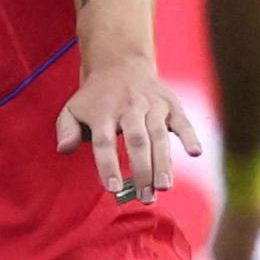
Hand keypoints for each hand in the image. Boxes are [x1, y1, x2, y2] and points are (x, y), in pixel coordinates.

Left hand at [54, 55, 198, 201]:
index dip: (108, 165)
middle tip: (145, 197)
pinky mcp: (171, 105)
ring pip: (159, 135)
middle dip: (141, 171)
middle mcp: (129, 108)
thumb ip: (66, 130)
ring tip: (163, 187)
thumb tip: (64, 149)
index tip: (113, 188)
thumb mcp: (72, 108)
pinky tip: (195, 153)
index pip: (104, 142)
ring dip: (163, 162)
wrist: (120, 62)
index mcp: (103, 112)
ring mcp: (153, 105)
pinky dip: (190, 136)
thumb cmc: (95, 97)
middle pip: (136, 141)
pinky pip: (183, 121)